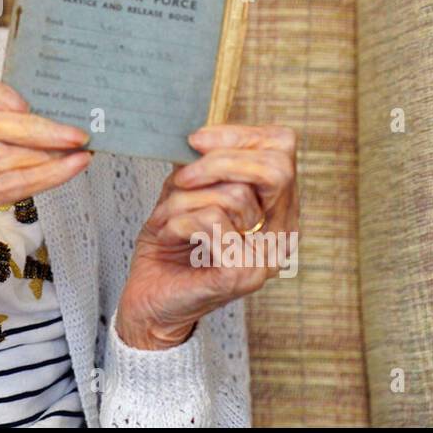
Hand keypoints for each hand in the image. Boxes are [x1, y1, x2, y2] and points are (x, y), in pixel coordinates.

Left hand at [114, 124, 298, 350]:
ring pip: (234, 195)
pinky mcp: (243, 274)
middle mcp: (282, 231)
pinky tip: (169, 235)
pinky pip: (212, 221)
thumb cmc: (169, 244)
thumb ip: (203, 164)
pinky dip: (178, 221)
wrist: (149, 298)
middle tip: (182, 178)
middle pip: (276, 167)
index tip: (196, 141)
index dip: (240, 135)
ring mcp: (266, 256)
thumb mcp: (186, 190)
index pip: (284, 148)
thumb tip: (204, 139)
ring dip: (184, 200)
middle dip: (218, 162)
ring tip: (167, 219)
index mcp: (275, 206)